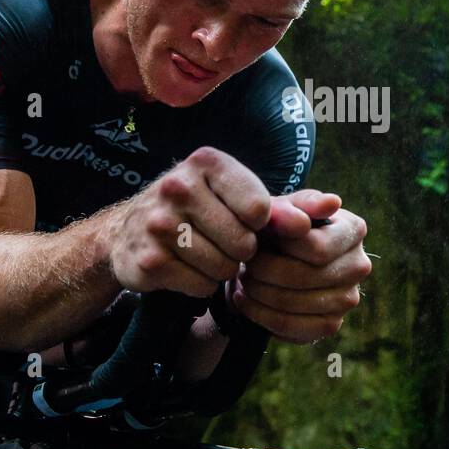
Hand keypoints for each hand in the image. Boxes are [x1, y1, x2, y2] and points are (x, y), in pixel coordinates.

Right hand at [106, 147, 270, 296]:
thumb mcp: (241, 198)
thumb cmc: (201, 210)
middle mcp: (177, 186)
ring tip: (202, 253)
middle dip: (240, 250)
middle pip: (243, 242)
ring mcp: (158, 224)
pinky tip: (185, 268)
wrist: (129, 231)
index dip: (258, 224)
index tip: (242, 219)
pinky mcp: (148, 260)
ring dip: (220, 269)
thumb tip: (319, 212)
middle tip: (220, 241)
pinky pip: (201, 286)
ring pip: (223, 268)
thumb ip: (286, 206)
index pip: (259, 208)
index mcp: (206, 162)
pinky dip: (200, 285)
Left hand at [230, 189, 371, 343]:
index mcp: (354, 230)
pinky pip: (291, 326)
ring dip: (258, 293)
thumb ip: (294, 208)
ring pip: (294, 303)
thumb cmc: (280, 228)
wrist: (275, 259)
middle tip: (244, 264)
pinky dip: (261, 315)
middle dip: (264, 271)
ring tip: (243, 279)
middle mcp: (359, 265)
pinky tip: (246, 301)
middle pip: (304, 277)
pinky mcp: (331, 324)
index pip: (316, 248)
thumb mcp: (281, 209)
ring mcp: (348, 298)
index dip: (279, 247)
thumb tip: (330, 204)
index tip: (256, 241)